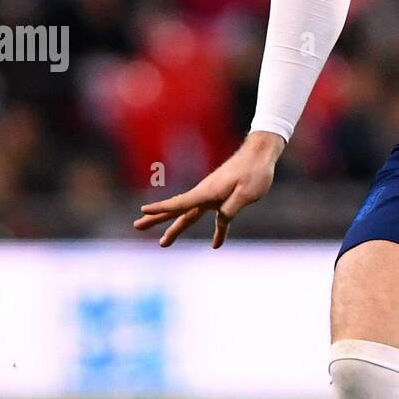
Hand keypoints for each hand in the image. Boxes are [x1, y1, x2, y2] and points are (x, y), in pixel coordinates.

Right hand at [133, 132, 284, 248]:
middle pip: (177, 210)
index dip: (161, 208)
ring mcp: (214, 196)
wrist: (261, 154)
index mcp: (208, 192)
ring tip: (162, 242)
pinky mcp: (224, 198)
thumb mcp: (246, 193)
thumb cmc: (255, 172)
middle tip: (137, 226)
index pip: (180, 203)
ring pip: (190, 215)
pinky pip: (217, 218)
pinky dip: (218, 231)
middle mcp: (206, 194)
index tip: (143, 211)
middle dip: (156, 218)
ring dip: (176, 228)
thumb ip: (231, 208)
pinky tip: (216, 244)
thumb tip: (222, 220)